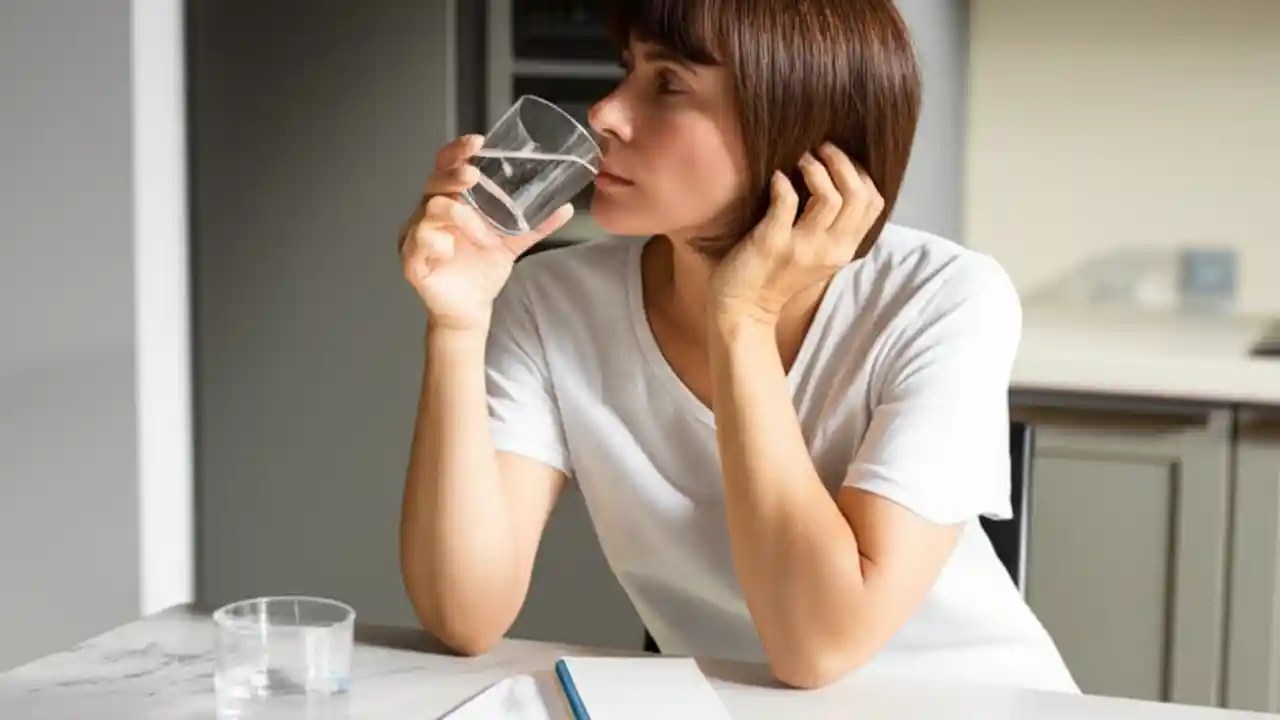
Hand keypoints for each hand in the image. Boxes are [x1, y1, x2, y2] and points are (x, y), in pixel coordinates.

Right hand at [398, 134, 573, 331]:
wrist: (471, 310)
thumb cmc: (480, 271)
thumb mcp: (512, 242)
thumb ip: (535, 224)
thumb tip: (565, 207)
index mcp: (450, 201)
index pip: (447, 167)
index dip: (457, 151)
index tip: (478, 142)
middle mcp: (430, 214)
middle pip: (434, 182)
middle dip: (453, 175)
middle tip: (473, 176)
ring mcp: (418, 236)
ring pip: (430, 211)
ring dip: (459, 217)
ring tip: (482, 236)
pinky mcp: (413, 261)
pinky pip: (418, 243)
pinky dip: (435, 242)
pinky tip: (449, 249)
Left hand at [709, 143, 882, 325]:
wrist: (742, 309)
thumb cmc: (776, 276)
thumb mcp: (818, 254)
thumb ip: (832, 227)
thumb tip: (839, 182)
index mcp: (843, 250)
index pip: (874, 203)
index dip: (861, 173)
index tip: (841, 162)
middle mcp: (829, 249)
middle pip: (858, 195)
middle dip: (841, 162)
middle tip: (822, 149)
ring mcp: (801, 247)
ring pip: (830, 197)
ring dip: (815, 169)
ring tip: (801, 160)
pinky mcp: (772, 242)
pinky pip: (786, 200)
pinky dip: (782, 182)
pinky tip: (776, 178)